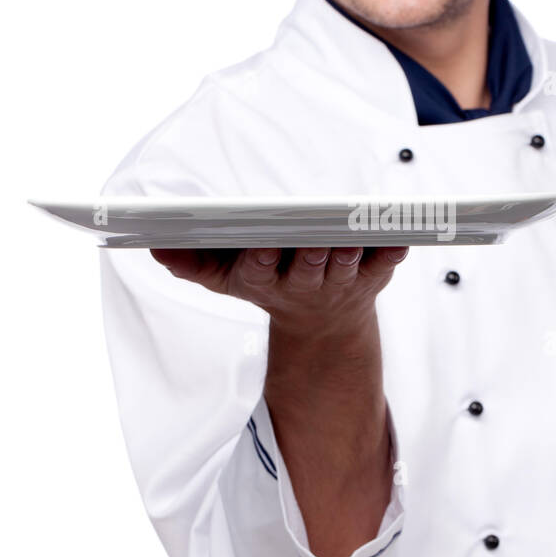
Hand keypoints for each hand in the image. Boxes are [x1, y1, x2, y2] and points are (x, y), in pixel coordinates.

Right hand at [149, 244, 408, 337]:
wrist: (323, 326)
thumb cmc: (268, 281)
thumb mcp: (225, 277)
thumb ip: (190, 262)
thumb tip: (154, 245)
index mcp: (266, 281)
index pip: (259, 271)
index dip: (262, 259)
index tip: (263, 242)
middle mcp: (304, 285)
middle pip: (308, 271)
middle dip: (312, 256)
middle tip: (318, 238)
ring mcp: (340, 282)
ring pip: (347, 268)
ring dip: (352, 254)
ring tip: (357, 230)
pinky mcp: (372, 277)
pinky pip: (386, 263)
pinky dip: (393, 250)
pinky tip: (401, 233)